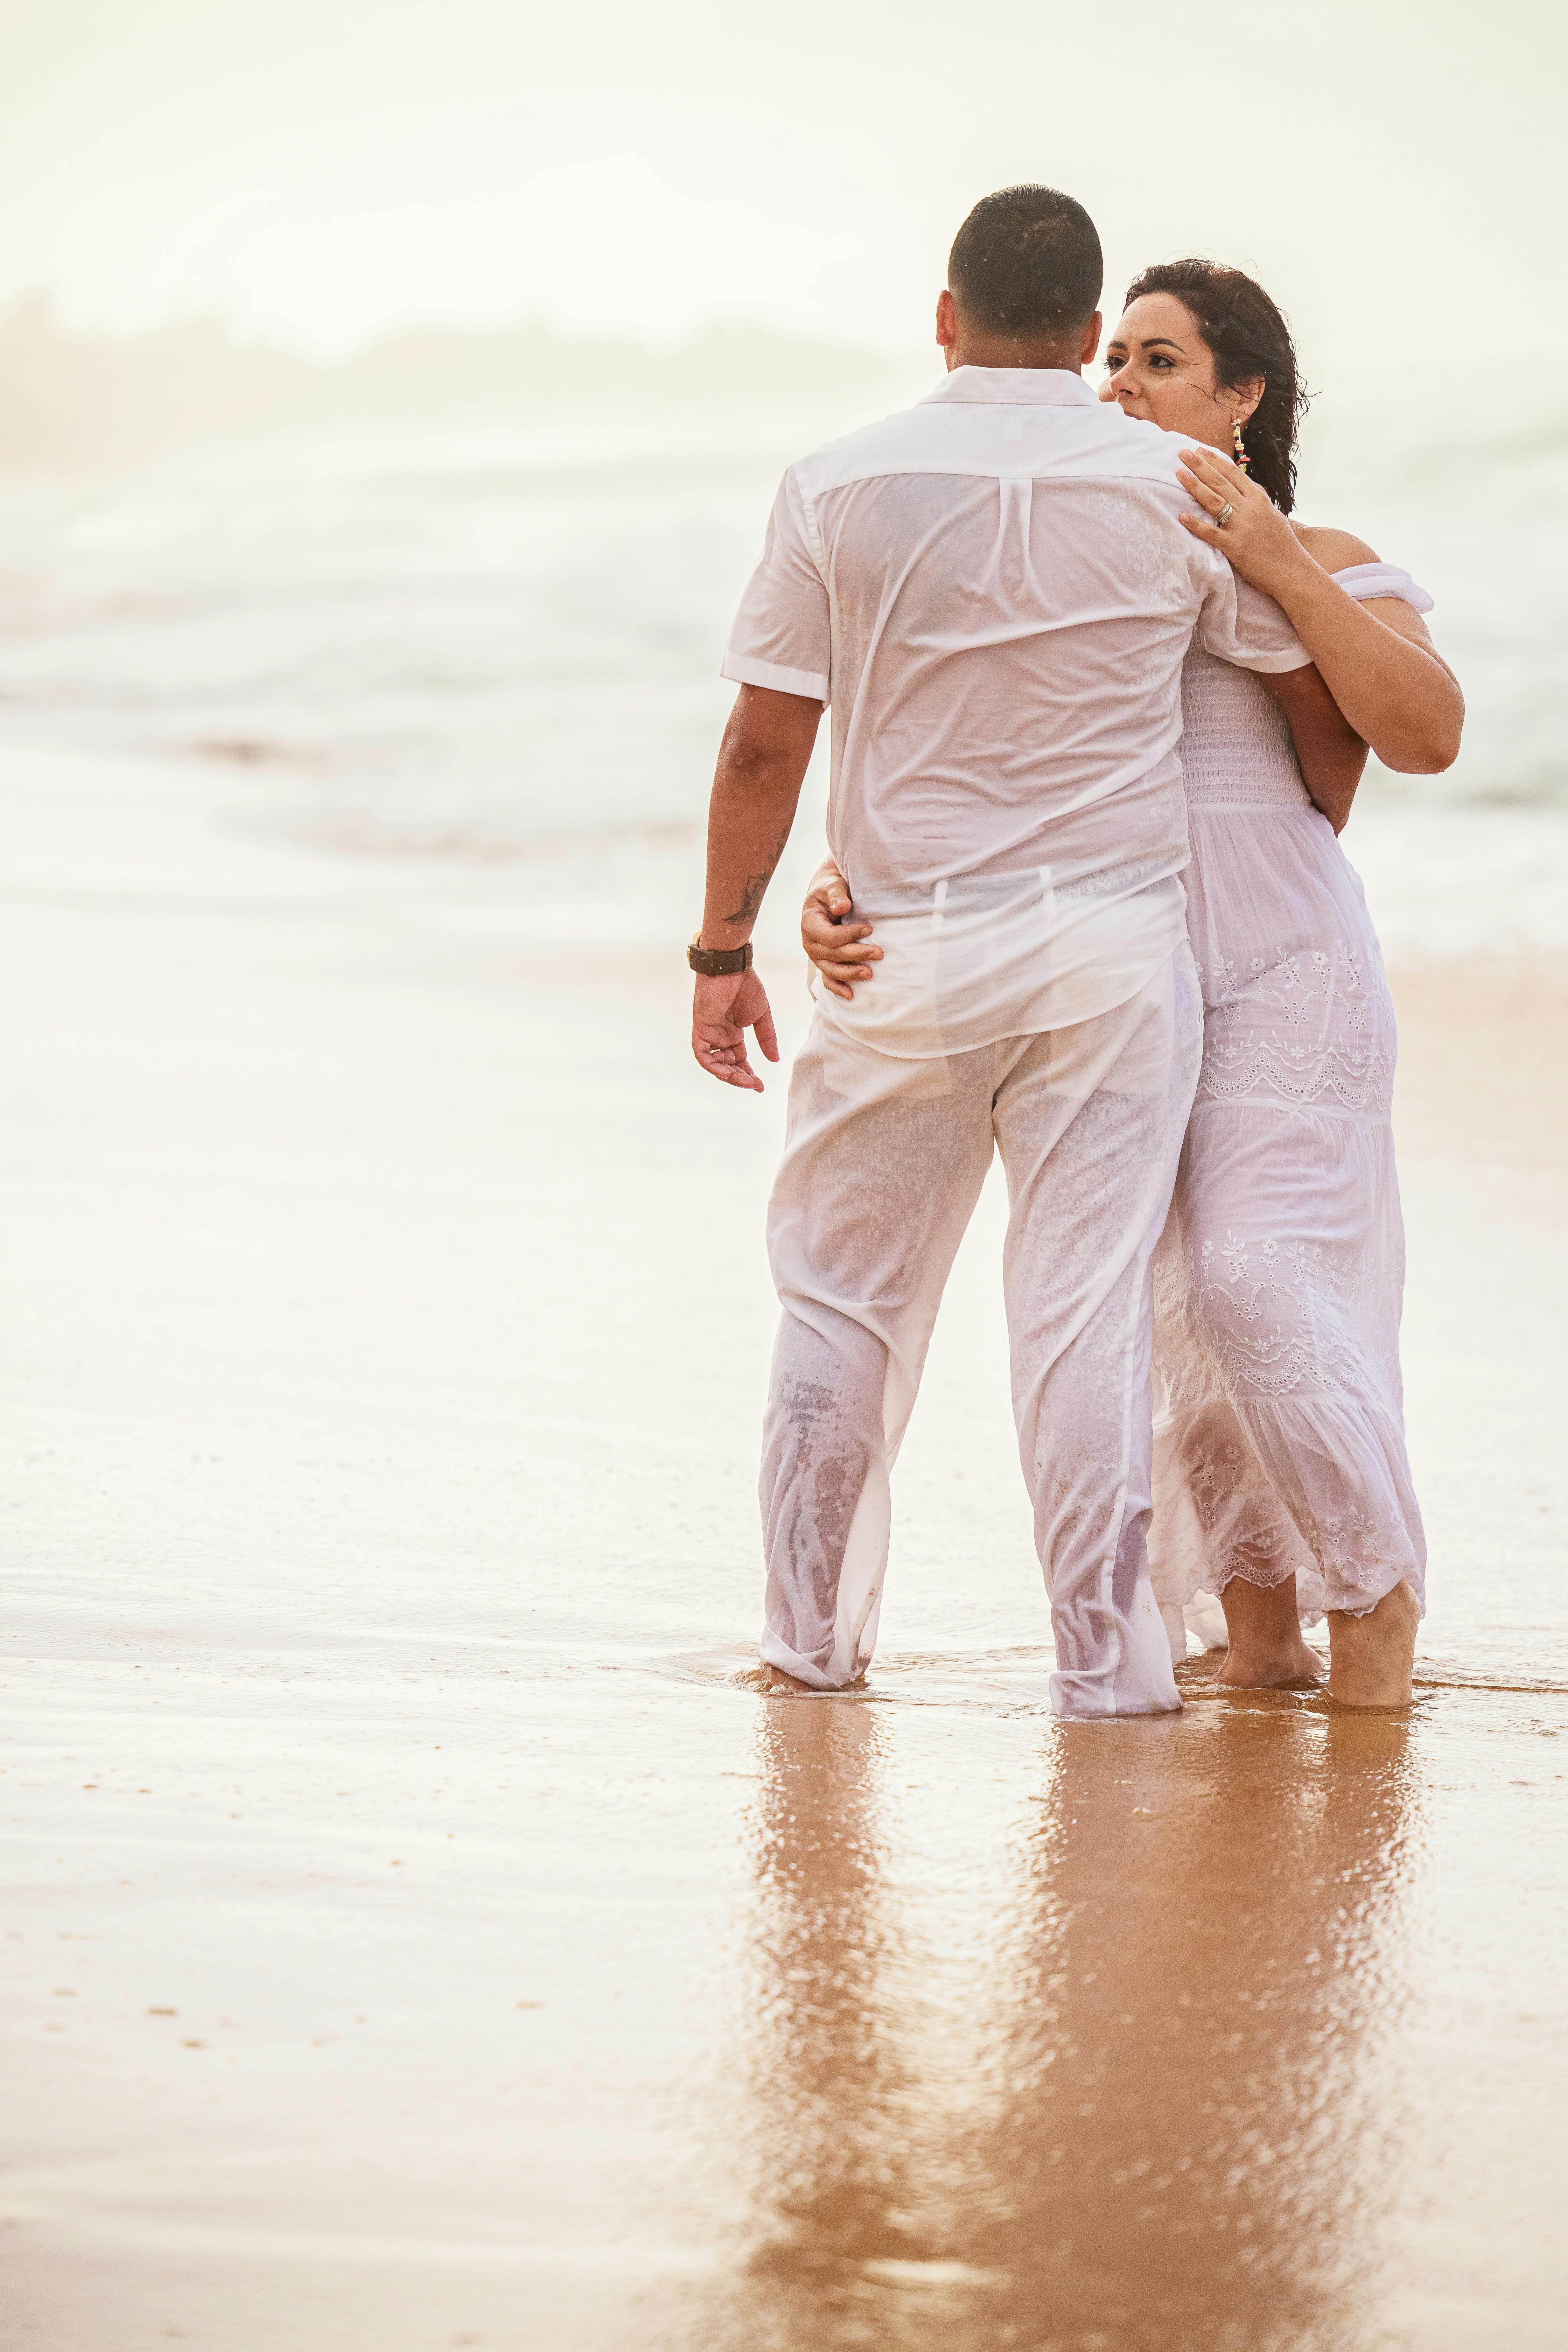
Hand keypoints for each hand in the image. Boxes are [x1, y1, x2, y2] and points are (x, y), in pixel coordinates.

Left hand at [692, 966, 778, 1091]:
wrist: (732, 968)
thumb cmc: (746, 986)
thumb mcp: (761, 1017)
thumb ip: (766, 1038)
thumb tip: (774, 1060)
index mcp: (733, 1034)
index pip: (738, 1061)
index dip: (748, 1075)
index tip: (759, 1086)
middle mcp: (720, 1036)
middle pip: (727, 1065)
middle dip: (739, 1078)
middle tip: (754, 1085)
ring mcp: (709, 1033)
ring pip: (714, 1063)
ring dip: (727, 1075)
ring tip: (743, 1080)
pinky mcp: (700, 1028)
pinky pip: (701, 1054)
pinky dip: (712, 1065)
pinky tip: (725, 1072)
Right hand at [800, 859, 879, 1001]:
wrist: (825, 894)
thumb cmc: (830, 888)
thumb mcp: (831, 885)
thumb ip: (836, 894)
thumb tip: (842, 906)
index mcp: (809, 924)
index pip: (829, 936)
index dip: (849, 935)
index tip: (869, 928)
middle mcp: (810, 943)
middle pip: (833, 955)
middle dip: (856, 955)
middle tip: (879, 953)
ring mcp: (816, 956)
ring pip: (832, 970)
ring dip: (851, 974)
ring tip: (870, 974)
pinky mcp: (824, 962)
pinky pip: (828, 979)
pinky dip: (838, 988)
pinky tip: (851, 995)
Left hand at [1177, 445, 1307, 597]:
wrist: (1292, 570)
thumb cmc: (1282, 544)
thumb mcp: (1272, 514)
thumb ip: (1257, 500)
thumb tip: (1246, 487)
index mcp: (1258, 498)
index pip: (1233, 473)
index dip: (1215, 460)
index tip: (1200, 450)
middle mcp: (1250, 508)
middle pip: (1220, 482)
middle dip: (1200, 465)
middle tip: (1182, 453)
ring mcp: (1242, 526)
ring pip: (1214, 501)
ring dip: (1195, 486)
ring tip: (1179, 473)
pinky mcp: (1234, 547)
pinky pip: (1211, 533)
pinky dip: (1196, 524)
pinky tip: (1181, 516)